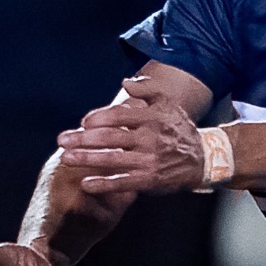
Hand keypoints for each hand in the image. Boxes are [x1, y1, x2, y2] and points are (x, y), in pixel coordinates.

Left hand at [57, 75, 205, 193]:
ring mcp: (149, 160)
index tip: (83, 122)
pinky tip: (86, 183)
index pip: (118, 115)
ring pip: (112, 159)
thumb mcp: (168, 104)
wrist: (204, 158)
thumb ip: (147, 90)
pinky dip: (103, 184)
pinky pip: (122, 182)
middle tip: (62, 139)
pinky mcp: (149, 180)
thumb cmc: (179, 130)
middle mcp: (149, 138)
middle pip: (110, 137)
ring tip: (66, 158)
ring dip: (86, 159)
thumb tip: (125, 82)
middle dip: (82, 138)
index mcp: (151, 118)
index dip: (97, 118)